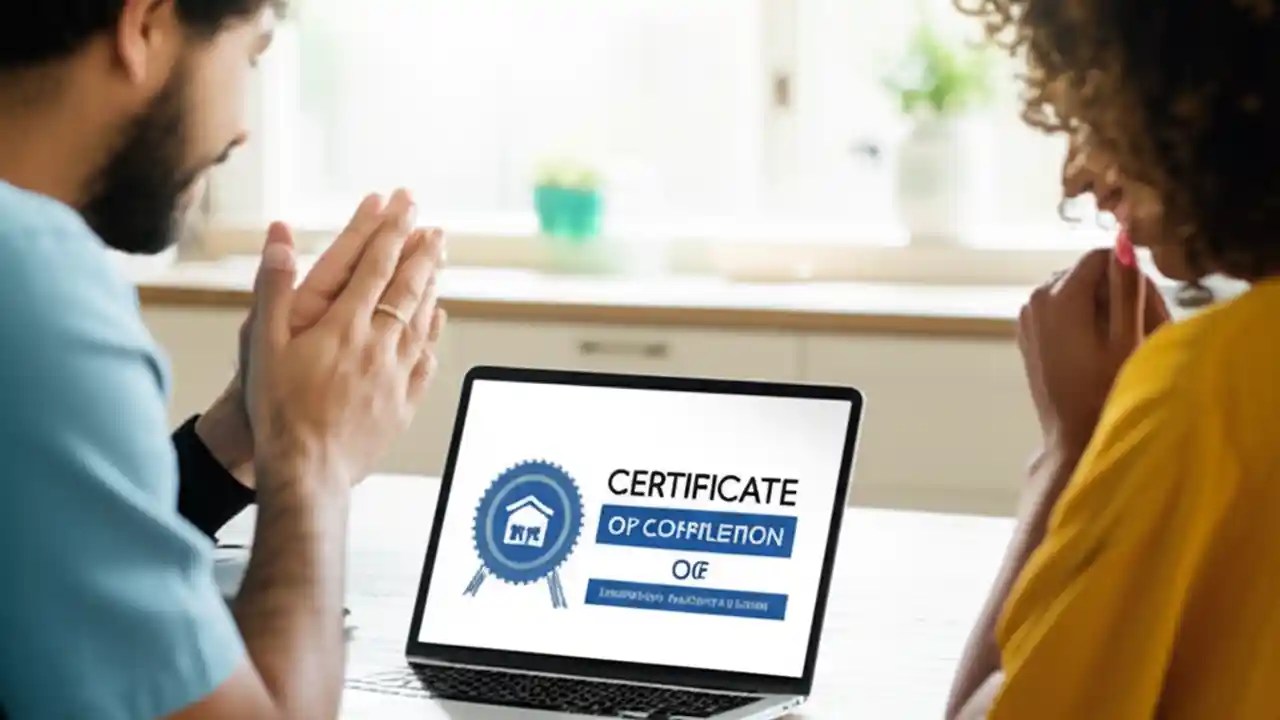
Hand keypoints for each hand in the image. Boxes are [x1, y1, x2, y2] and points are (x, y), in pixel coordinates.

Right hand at [246, 204, 445, 488]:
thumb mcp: (261, 342)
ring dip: (431, 288)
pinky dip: (433, 335)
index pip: (375, 264)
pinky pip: (426, 360)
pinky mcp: (403, 403)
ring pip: (422, 320)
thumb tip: (281, 238)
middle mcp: (378, 344)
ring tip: (438, 265)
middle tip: (436, 229)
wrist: (307, 470)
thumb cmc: (278, 410)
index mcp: (344, 324)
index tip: (404, 205)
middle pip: (408, 288)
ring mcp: (395, 374)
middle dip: (422, 253)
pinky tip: (437, 324)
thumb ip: (274, 286)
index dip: (391, 230)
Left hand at [1018, 248, 1168, 459]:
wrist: (1072, 436)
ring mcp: (1027, 316)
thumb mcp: (1127, 338)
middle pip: (1084, 272)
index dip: (1126, 273)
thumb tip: (1124, 240)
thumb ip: (1126, 287)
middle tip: (1128, 328)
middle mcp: (1037, 298)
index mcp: (1060, 295)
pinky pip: (1058, 308)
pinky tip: (1090, 348)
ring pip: (1071, 289)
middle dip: (1109, 289)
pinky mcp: (1026, 332)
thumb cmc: (1106, 391)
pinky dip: (1077, 317)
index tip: (1140, 305)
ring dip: (1094, 304)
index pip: (1099, 256)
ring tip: (1110, 342)